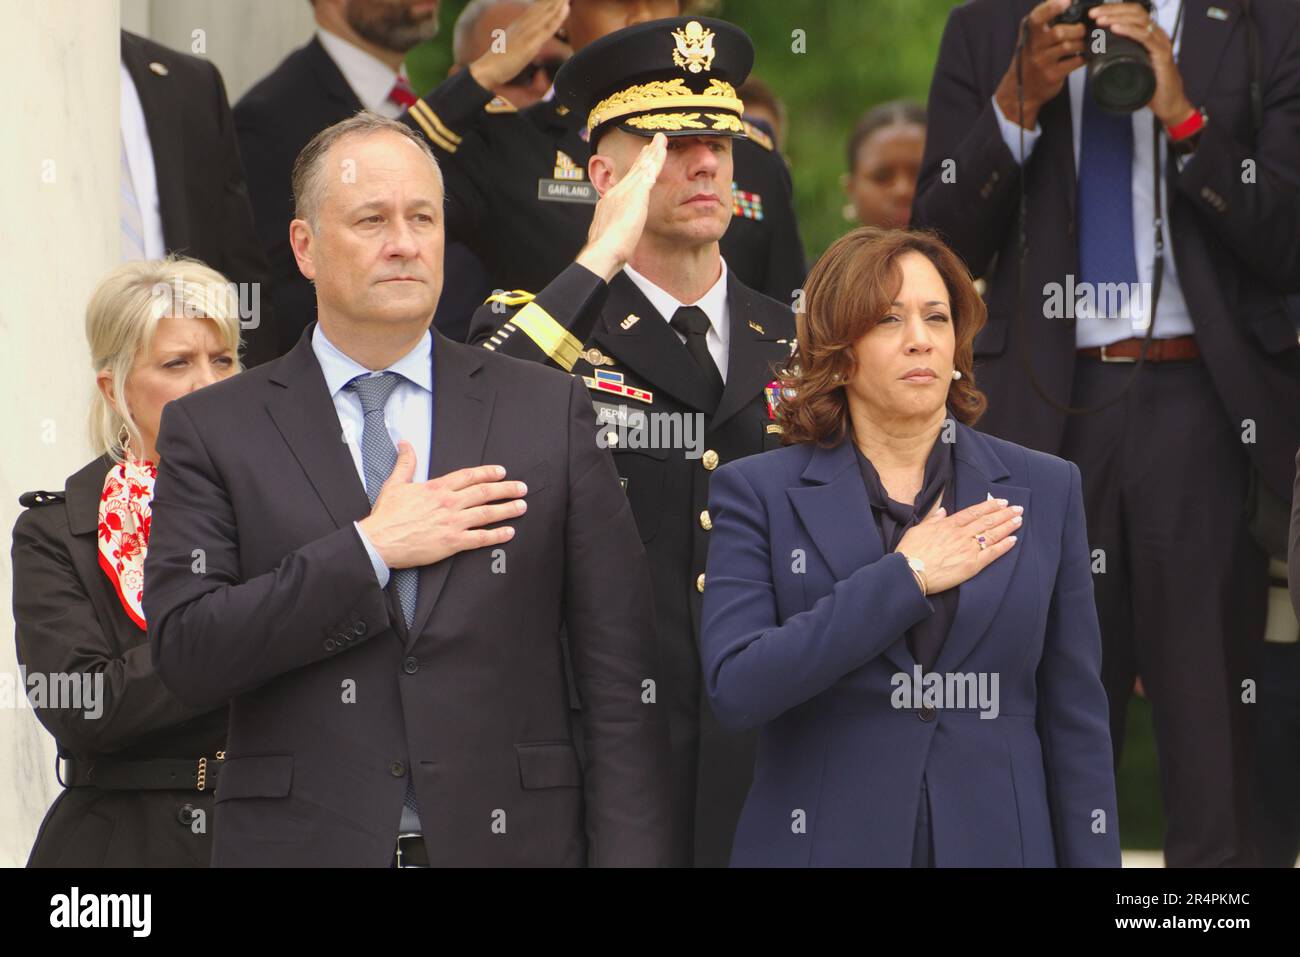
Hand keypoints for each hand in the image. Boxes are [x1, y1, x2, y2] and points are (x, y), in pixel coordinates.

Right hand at [356, 443, 527, 568]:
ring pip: (487, 513)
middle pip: (484, 492)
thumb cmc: (386, 515)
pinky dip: (496, 535)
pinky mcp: (452, 542)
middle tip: (521, 488)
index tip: (502, 472)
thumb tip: (404, 443)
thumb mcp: (395, 483)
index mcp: (437, 488)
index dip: (488, 473)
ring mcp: (452, 523)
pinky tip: (509, 532)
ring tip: (521, 506)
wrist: (379, 541)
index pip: (469, 476)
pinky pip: (480, 538)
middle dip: (506, 489)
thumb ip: (405, 463)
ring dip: (507, 509)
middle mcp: (449, 503)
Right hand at [468, 0, 568, 90]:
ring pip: (547, 12)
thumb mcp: (511, 45)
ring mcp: (527, 32)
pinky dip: (557, 17)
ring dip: (558, 1)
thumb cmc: (498, 61)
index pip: (537, 7)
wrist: (487, 69)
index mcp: (519, 24)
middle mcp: (523, 24)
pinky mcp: (530, 43)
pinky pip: (547, 28)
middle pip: (543, 5)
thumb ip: (521, 39)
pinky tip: (565, 8)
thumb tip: (530, 42)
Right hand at [575, 133, 667, 280]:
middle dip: (643, 157)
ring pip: (642, 167)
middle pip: (633, 170)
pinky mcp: (637, 193)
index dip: (635, 172)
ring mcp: (626, 191)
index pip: (626, 182)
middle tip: (652, 144)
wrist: (603, 251)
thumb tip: (614, 238)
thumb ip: (614, 232)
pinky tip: (663, 148)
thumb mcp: (609, 237)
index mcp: (610, 202)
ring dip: (653, 152)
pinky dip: (656, 157)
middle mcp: (617, 193)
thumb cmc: (606, 251)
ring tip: (661, 140)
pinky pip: (650, 170)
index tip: (641, 162)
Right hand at [896, 497, 1022, 594]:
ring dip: (1007, 526)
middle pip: (987, 521)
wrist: (910, 572)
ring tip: (1018, 520)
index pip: (974, 512)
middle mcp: (961, 534)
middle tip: (1018, 508)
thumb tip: (943, 511)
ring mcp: (967, 549)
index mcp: (948, 524)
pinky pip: (991, 553)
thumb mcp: (918, 529)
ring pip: (992, 534)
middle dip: (1004, 513)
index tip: (1001, 502)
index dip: (989, 506)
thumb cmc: (911, 551)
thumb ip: (933, 519)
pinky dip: (1003, 546)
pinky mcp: (972, 565)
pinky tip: (1013, 540)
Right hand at [993, 0, 1086, 130]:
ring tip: (1083, 45)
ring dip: (1082, 43)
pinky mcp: (1052, 76)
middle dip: (1077, 30)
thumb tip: (1068, 3)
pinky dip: (1084, 57)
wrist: (1021, 92)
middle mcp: (1033, 48)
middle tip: (1082, 31)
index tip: (1067, 1)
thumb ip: (1045, 23)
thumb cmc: (1031, 60)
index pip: (1037, 17)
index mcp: (1029, 34)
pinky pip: (1075, 62)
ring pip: (1069, 46)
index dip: (1052, 7)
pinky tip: (1083, 56)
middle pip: (1059, 32)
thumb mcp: (1032, 40)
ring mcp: (1042, 63)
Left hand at [1089, 3, 1193, 125]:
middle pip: (1135, 12)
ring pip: (1140, 20)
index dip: (1113, 10)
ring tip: (1101, 19)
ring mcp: (1160, 42)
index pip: (1132, 13)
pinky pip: (1146, 37)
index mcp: (1149, 36)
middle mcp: (1156, 35)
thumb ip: (1118, 58)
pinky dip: (1130, 30)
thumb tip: (1095, 56)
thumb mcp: (1129, 68)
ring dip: (1117, 17)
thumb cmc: (1151, 86)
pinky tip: (1116, 28)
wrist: (1169, 102)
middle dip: (1112, 10)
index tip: (1095, 13)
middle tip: (1094, 14)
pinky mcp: (1162, 53)